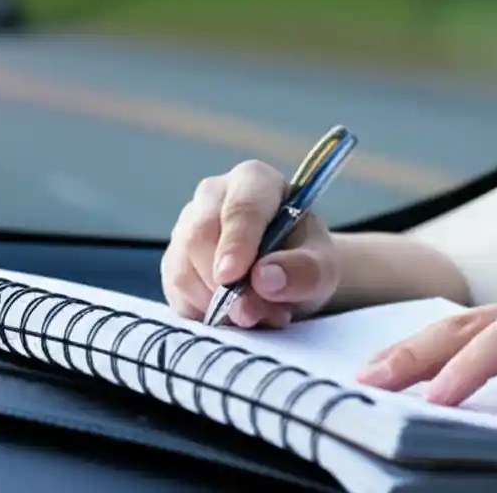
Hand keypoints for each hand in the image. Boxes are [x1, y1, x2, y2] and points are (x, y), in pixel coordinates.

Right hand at [162, 160, 339, 327]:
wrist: (286, 273)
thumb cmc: (305, 260)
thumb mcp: (322, 268)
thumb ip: (304, 271)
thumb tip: (265, 278)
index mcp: (254, 181)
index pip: (240, 208)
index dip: (235, 243)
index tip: (232, 277)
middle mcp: (212, 194)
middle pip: (200, 236)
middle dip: (223, 284)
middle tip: (252, 314)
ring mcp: (186, 224)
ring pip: (182, 267)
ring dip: (214, 303)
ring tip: (252, 315)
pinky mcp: (173, 257)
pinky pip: (175, 289)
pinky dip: (201, 311)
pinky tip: (229, 314)